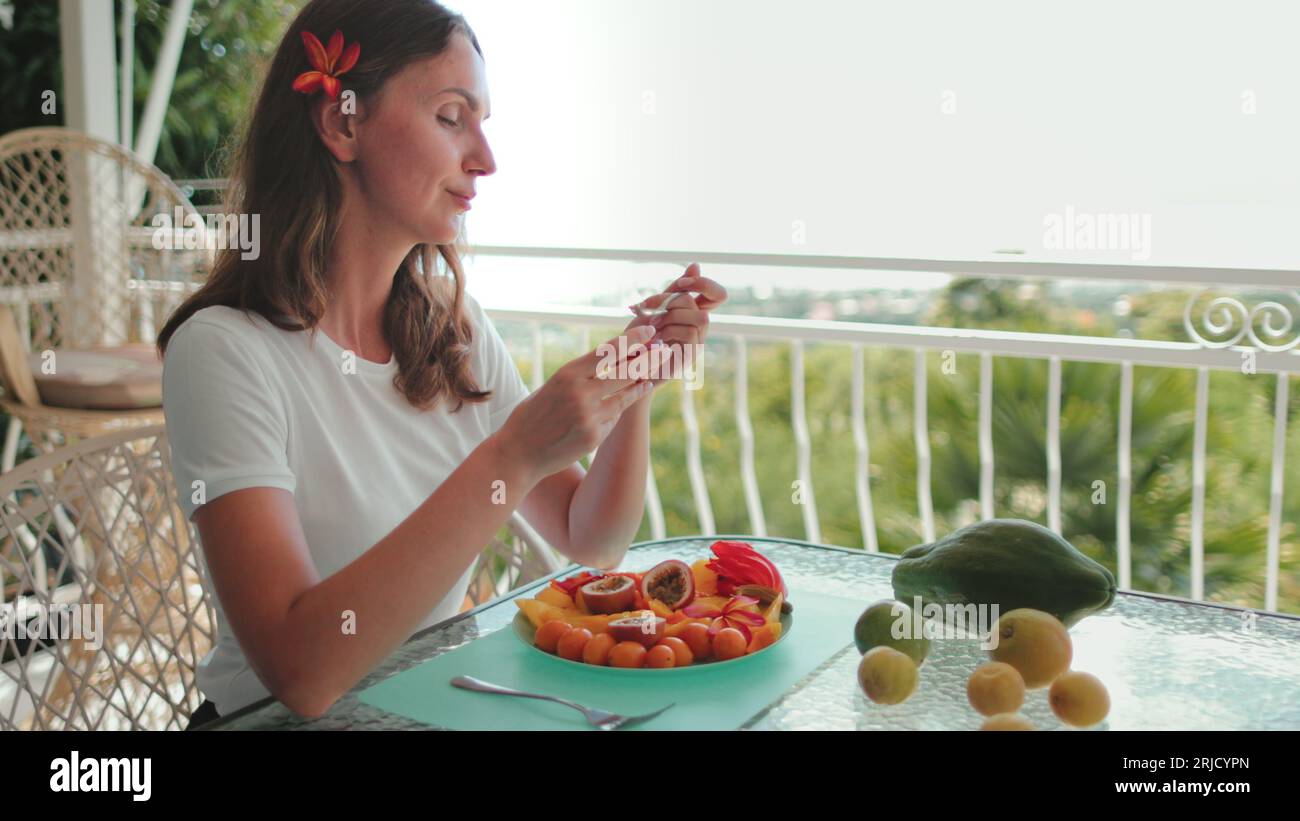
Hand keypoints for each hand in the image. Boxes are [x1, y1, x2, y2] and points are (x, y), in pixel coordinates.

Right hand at [495, 325, 657, 478]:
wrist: (518, 454)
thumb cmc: (532, 416)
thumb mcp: (551, 386)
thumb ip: (579, 375)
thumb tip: (609, 360)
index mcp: (568, 374)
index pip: (609, 351)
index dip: (633, 340)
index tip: (650, 331)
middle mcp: (581, 392)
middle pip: (625, 372)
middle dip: (647, 361)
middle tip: (663, 351)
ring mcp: (589, 416)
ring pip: (623, 397)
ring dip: (636, 387)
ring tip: (647, 379)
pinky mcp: (594, 436)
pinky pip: (613, 419)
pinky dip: (615, 413)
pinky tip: (616, 408)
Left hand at [625, 262, 727, 385]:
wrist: (626, 368)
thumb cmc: (638, 337)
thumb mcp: (654, 307)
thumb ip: (674, 289)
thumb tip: (695, 265)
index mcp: (692, 312)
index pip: (717, 294)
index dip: (704, 283)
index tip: (681, 284)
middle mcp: (699, 327)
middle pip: (699, 302)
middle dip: (669, 301)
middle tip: (645, 310)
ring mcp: (697, 342)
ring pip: (700, 317)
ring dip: (670, 317)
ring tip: (651, 328)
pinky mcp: (692, 356)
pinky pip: (690, 333)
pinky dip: (669, 332)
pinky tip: (654, 341)